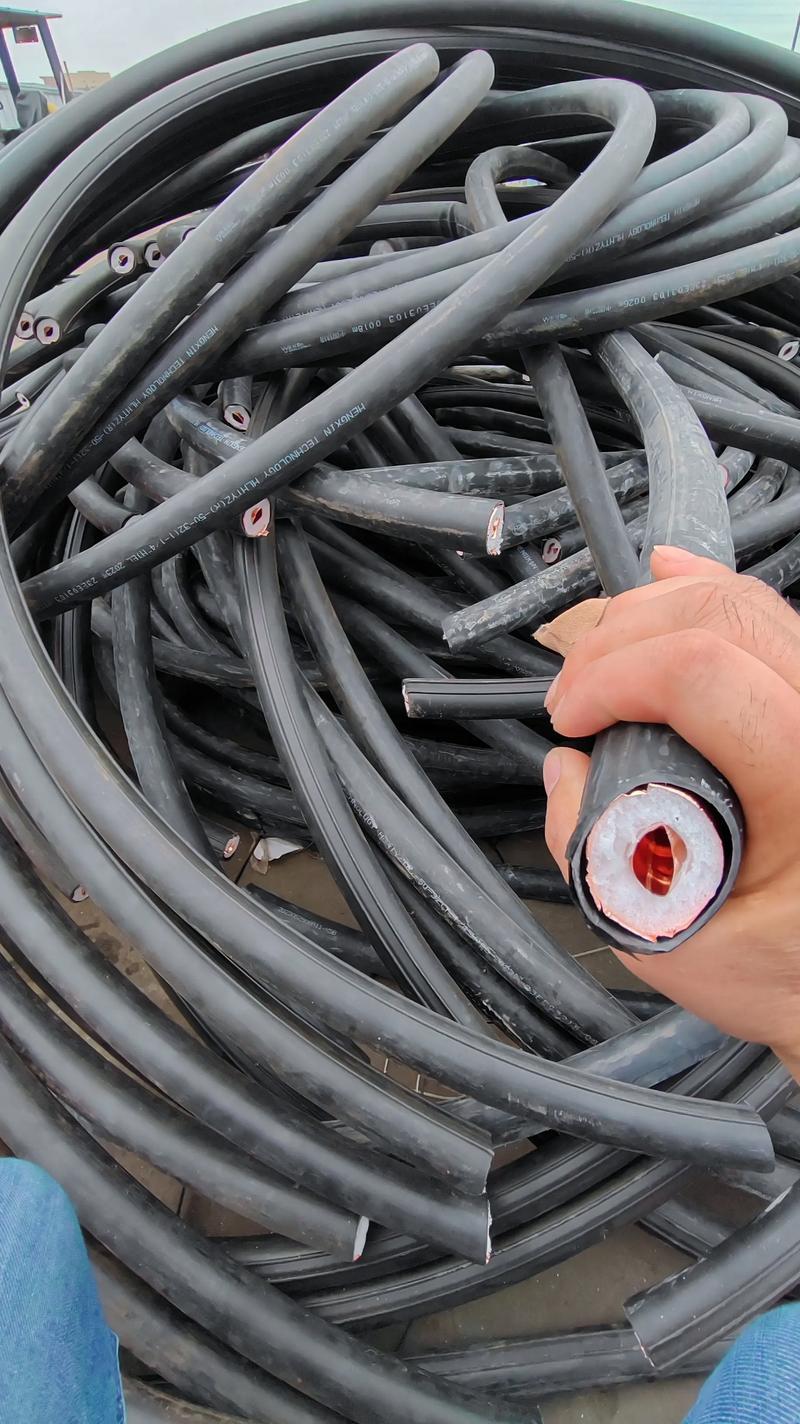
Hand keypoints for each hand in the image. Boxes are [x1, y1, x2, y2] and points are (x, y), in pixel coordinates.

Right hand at [543, 545, 799, 1077]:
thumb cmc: (783, 972)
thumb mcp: (668, 942)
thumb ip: (594, 859)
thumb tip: (566, 772)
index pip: (704, 677)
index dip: (615, 678)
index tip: (569, 717)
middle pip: (722, 620)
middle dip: (622, 636)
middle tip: (573, 688)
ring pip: (747, 604)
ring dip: (656, 611)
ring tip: (601, 651)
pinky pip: (773, 618)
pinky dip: (707, 598)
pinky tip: (667, 586)